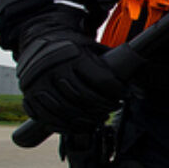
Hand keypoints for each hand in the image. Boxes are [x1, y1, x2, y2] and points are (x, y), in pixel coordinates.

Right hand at [16, 14, 124, 133]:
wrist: (40, 41)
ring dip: (86, 120)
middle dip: (103, 107)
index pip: (101, 80)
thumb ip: (110, 63)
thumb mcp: (92, 48)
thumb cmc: (73, 47)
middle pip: (84, 98)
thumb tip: (138, 80)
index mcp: (73, 55)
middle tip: (113, 108)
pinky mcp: (29, 97)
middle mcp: (54, 69)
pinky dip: (65, 126)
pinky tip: (78, 126)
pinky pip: (48, 118)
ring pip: (66, 110)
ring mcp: (38, 84)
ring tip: (98, 118)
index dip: (116, 92)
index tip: (124, 96)